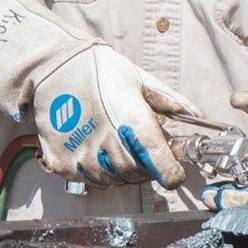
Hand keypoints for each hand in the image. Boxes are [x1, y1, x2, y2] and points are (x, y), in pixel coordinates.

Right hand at [31, 45, 199, 188]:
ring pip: (116, 180)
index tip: (174, 165)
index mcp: (134, 123)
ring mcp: (84, 158)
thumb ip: (170, 100)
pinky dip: (97, 168)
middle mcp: (109, 145)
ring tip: (113, 140)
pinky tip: (94, 145)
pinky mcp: (64, 164)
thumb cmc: (95, 70)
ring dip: (121, 167)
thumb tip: (196, 114)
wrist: (51, 67)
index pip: (166, 170)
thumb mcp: (138, 79)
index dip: (174, 170)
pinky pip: (91, 179)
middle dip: (146, 163)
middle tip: (138, 142)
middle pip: (141, 176)